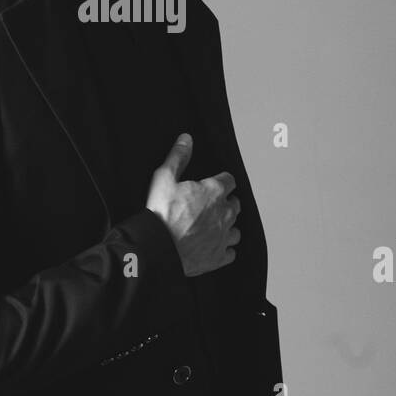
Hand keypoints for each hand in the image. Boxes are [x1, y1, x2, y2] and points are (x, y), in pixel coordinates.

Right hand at [145, 132, 240, 277]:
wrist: (159, 247)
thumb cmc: (161, 213)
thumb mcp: (164, 177)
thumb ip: (178, 156)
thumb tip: (186, 139)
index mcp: (214, 191)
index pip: (229, 180)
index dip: (221, 181)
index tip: (213, 185)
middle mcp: (225, 213)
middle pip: (235, 204)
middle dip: (226, 203)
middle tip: (209, 205)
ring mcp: (224, 236)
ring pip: (236, 228)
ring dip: (227, 226)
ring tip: (212, 226)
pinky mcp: (219, 256)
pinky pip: (230, 252)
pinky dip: (224, 248)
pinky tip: (213, 246)